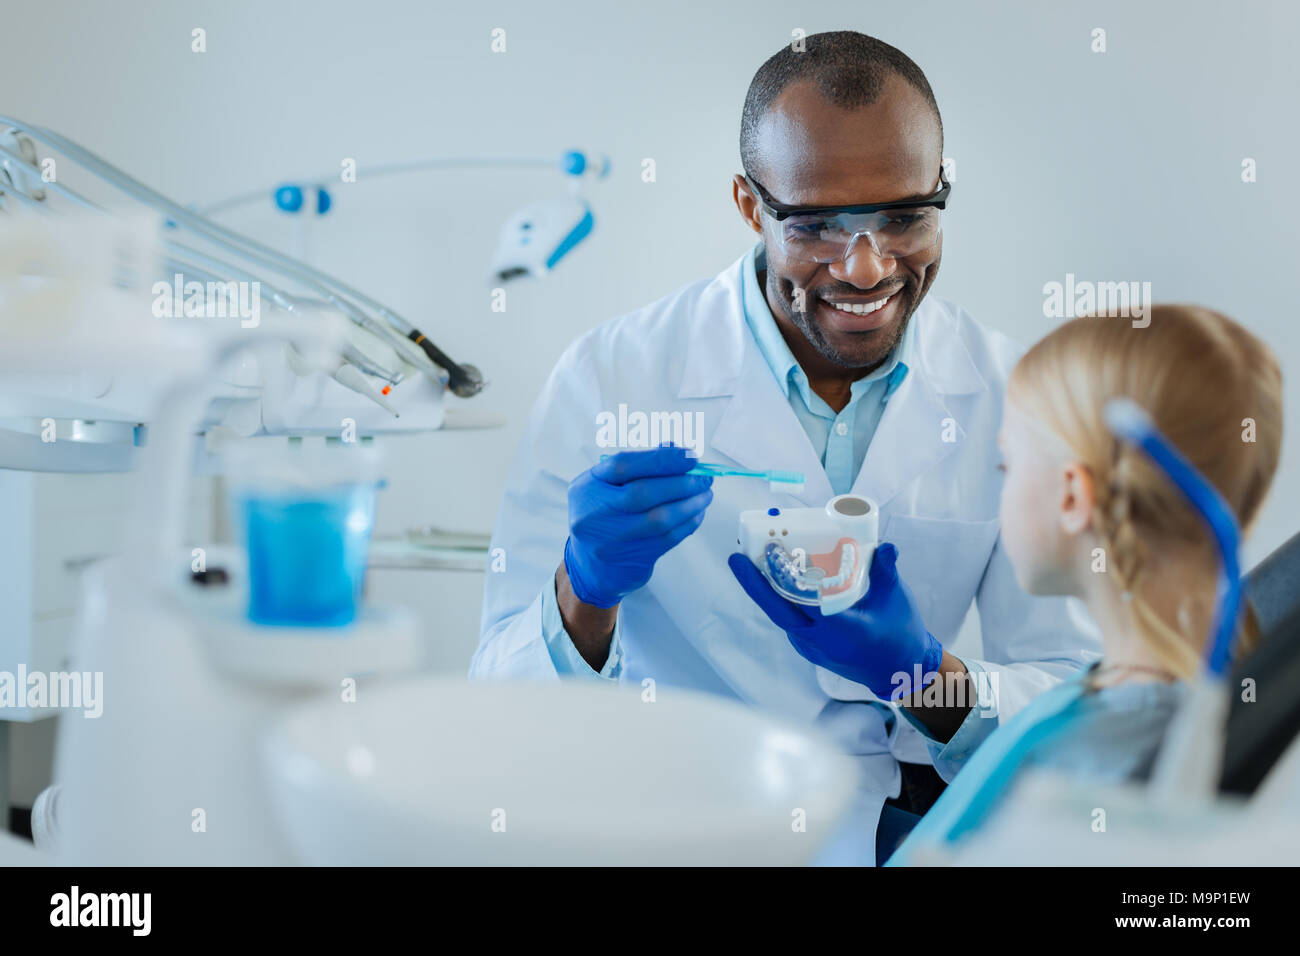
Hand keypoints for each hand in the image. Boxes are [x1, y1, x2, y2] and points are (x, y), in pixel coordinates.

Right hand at [564, 445, 713, 608]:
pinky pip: (668, 538)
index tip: (689, 456)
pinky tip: (697, 512)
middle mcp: (596, 514)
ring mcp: (614, 540)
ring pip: (660, 519)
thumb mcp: (606, 485)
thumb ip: (637, 466)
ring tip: (705, 493)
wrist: (589, 564)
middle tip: (704, 478)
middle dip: (681, 482)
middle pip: (642, 493)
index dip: (660, 459)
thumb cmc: (602, 514)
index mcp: (587, 489)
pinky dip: (689, 522)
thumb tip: (676, 451)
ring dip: (690, 503)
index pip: (622, 466)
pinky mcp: (634, 558)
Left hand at [727, 542, 942, 699]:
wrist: (897, 672)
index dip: (785, 577)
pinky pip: (790, 622)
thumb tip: (884, 545)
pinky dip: (781, 601)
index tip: (771, 553)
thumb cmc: (898, 634)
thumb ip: (885, 570)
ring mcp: (812, 648)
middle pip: (779, 611)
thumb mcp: (895, 599)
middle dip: (754, 584)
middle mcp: (820, 641)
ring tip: (752, 562)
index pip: (805, 601)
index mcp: (841, 629)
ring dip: (766, 590)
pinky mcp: (809, 649)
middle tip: (736, 557)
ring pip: (782, 616)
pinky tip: (776, 581)